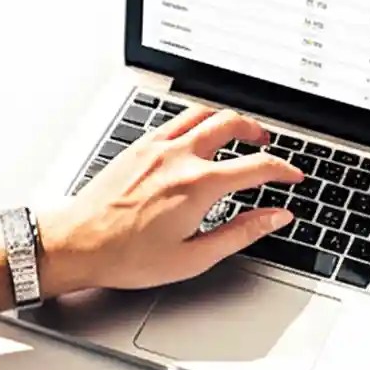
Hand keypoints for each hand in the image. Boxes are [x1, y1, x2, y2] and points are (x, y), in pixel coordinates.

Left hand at [40, 105, 303, 292]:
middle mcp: (180, 157)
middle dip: (258, 132)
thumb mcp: (195, 256)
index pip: (257, 166)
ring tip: (238, 131)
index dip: (283, 170)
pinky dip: (197, 121)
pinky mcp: (139, 146)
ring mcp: (157, 147)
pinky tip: (198, 135)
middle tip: (267, 144)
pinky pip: (176, 119)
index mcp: (199, 186)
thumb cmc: (128, 256)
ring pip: (204, 113)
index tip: (292, 176)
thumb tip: (276, 217)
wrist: (77, 244)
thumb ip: (242, 232)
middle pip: (232, 123)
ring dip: (228, 119)